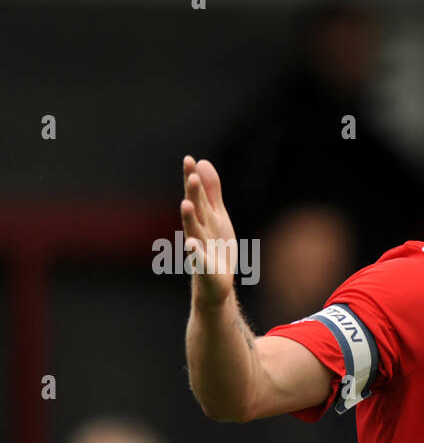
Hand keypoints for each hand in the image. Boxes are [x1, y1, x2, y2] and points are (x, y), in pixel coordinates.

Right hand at [180, 155, 237, 307]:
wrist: (215, 283)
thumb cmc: (216, 246)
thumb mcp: (217, 216)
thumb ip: (211, 191)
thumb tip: (202, 162)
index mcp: (203, 218)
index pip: (196, 195)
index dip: (192, 178)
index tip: (189, 159)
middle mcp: (198, 231)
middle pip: (196, 210)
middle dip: (193, 194)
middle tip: (192, 175)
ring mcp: (201, 249)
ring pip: (194, 232)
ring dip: (190, 218)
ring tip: (186, 204)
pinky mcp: (205, 267)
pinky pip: (200, 259)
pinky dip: (196, 252)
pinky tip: (192, 244)